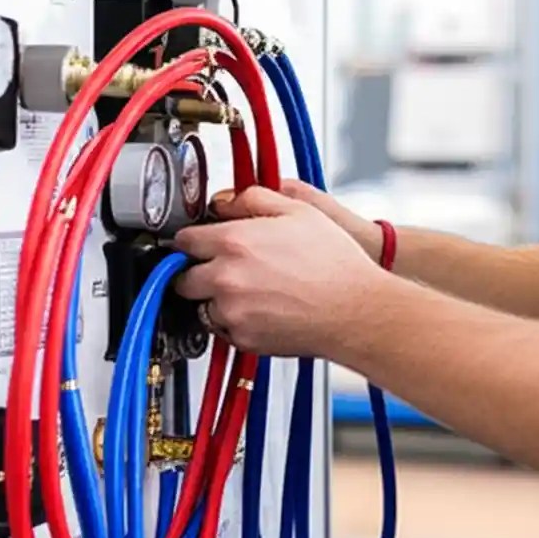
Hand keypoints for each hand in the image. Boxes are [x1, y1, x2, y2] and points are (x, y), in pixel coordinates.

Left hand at [173, 186, 386, 356]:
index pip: (184, 240)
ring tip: (252, 291)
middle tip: (223, 269)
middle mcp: (226, 279)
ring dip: (217, 299)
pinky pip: (224, 329)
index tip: (199, 243)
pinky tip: (264, 309)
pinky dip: (236, 321)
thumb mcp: (299, 211)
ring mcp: (233, 312)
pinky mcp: (243, 339)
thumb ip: (253, 198)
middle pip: (183, 278)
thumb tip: (227, 201)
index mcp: (234, 242)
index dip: (192, 240)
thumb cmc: (334, 264)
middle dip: (197, 272)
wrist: (355, 310)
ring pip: (202, 306)